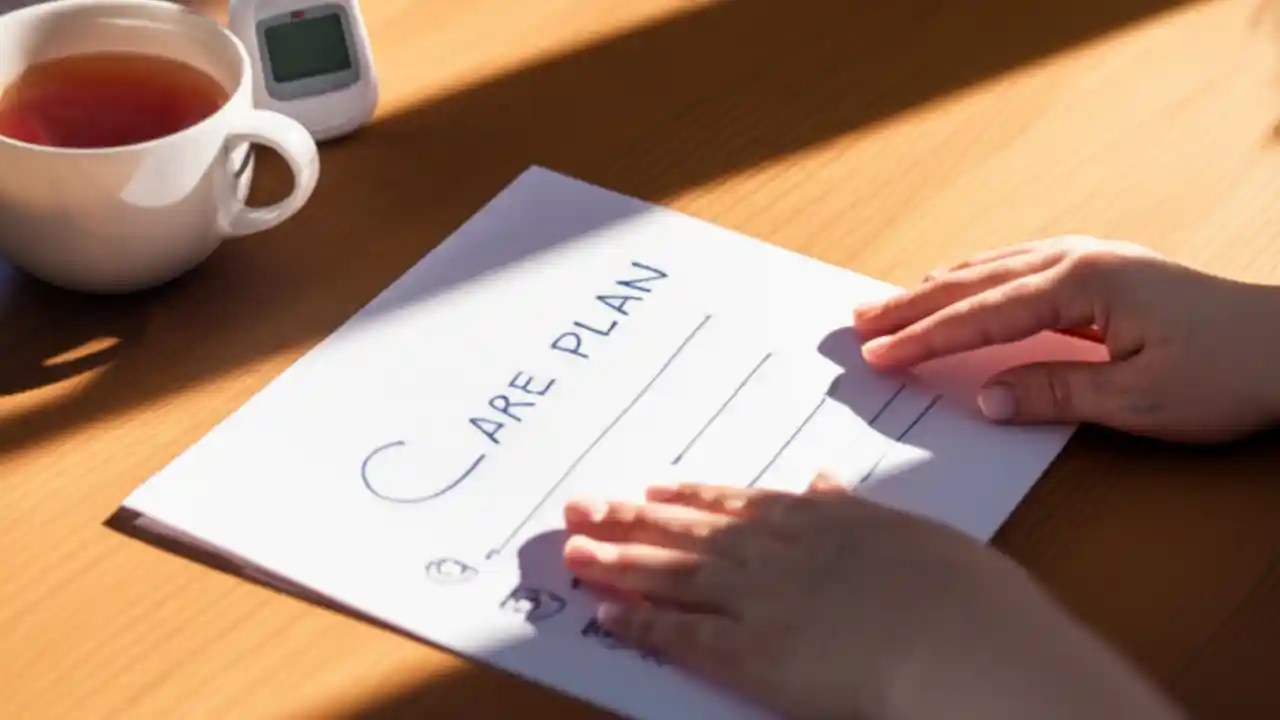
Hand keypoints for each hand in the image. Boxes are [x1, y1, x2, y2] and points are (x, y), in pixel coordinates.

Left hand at [562, 479, 1180, 719]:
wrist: (967, 649)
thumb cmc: (966, 599)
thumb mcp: (916, 534)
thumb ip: (859, 510)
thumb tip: (825, 481)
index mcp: (822, 521)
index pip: (738, 505)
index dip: (690, 498)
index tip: (653, 489)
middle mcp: (779, 553)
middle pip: (689, 532)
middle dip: (631, 519)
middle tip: (581, 506)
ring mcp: (760, 601)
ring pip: (672, 574)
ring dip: (619, 561)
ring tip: (573, 550)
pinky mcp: (751, 656)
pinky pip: (683, 636)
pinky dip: (642, 623)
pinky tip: (606, 614)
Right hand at [853, 236, 1279, 442]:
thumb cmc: (1231, 370)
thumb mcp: (1140, 398)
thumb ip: (1055, 392)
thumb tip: (988, 398)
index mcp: (1083, 283)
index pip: (982, 313)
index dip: (924, 337)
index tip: (877, 354)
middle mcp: (1080, 258)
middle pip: (975, 281)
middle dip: (911, 304)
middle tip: (857, 323)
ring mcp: (1091, 258)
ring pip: (992, 267)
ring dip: (936, 288)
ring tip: (887, 303)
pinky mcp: (1102, 272)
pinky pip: (1017, 269)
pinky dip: (974, 281)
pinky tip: (957, 288)